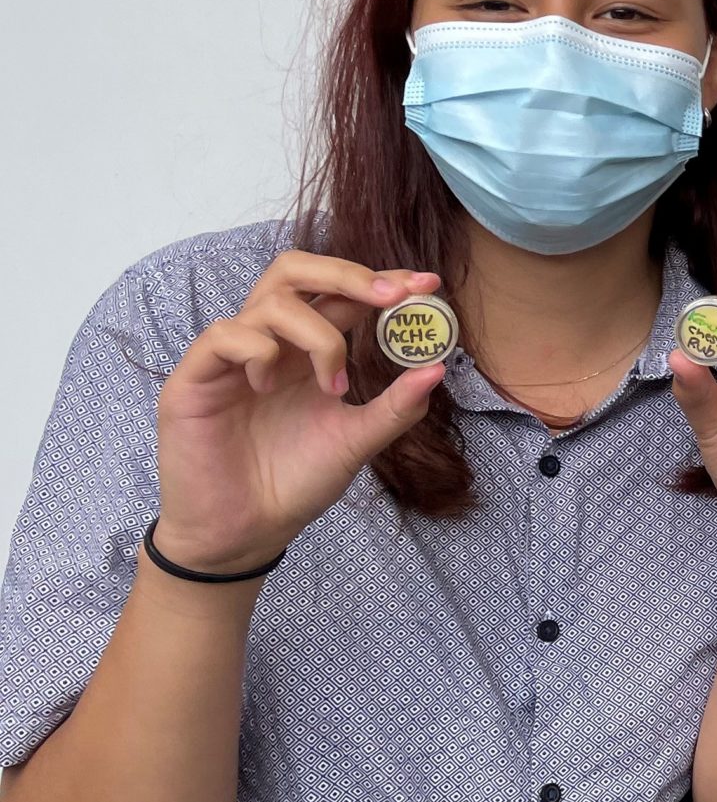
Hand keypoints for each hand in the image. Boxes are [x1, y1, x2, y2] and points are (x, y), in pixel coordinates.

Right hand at [154, 251, 446, 574]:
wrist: (247, 532)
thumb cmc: (295, 484)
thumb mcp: (357, 441)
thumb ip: (396, 407)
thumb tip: (437, 368)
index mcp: (306, 351)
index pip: (341, 295)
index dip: (382, 281)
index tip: (428, 285)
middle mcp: (269, 343)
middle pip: (295, 269)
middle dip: (348, 273)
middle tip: (390, 295)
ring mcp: (230, 357)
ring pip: (271, 300)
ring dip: (317, 335)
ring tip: (332, 386)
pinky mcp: (194, 378)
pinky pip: (225, 335)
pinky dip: (260, 351)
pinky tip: (269, 389)